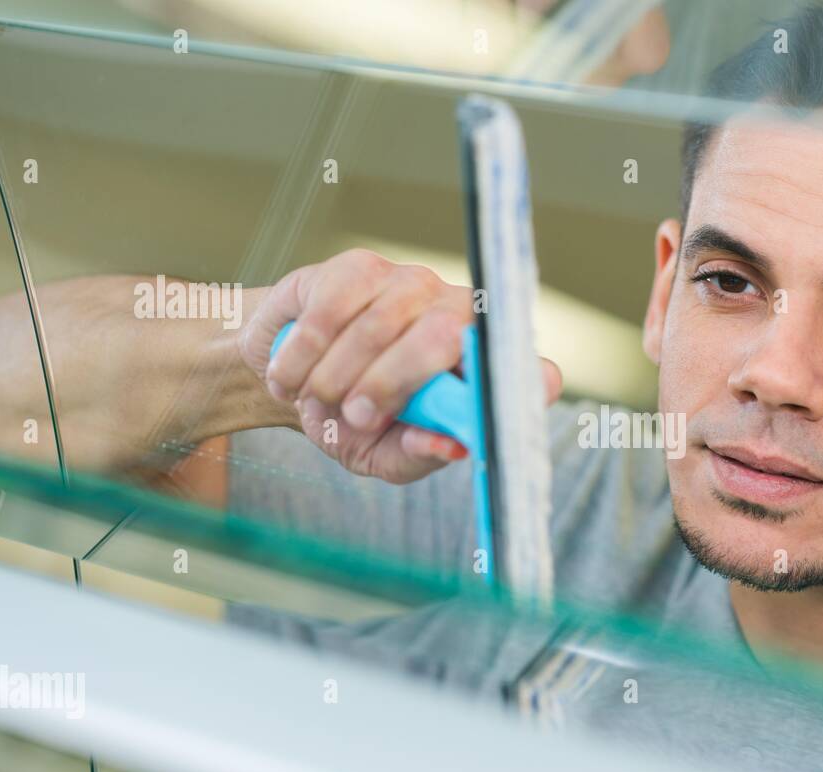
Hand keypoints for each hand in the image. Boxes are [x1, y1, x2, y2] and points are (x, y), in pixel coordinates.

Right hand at [240, 249, 561, 483]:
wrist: (287, 372)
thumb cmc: (350, 419)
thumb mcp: (383, 453)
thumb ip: (419, 453)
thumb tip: (453, 446)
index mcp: (484, 372)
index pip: (535, 374)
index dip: (519, 389)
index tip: (479, 420)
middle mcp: (463, 318)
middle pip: (445, 337)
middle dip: (390, 384)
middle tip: (355, 417)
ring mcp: (416, 285)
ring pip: (381, 326)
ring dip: (335, 375)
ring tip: (314, 399)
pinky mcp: (364, 266)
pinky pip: (334, 309)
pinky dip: (303, 352)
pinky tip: (290, 375)